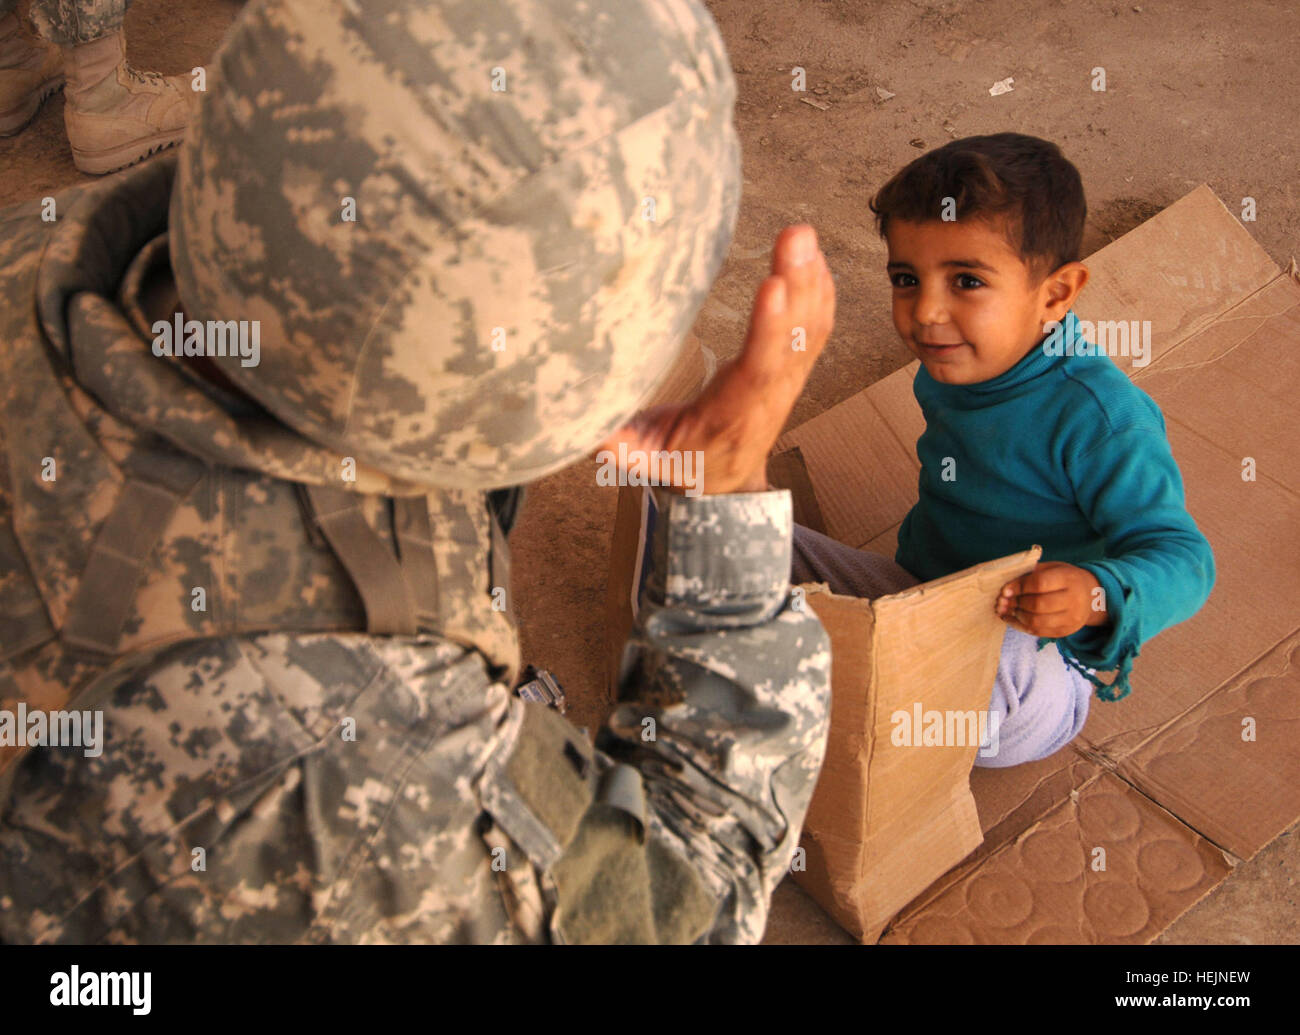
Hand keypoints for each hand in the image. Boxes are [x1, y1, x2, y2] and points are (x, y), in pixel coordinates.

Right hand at [597, 224, 834, 494]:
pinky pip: (819, 326)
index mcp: (733, 415)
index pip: (757, 371)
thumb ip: (615, 442)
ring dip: (810, 278)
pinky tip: (814, 254)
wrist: (725, 482)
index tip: (772, 287)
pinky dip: (820, 288)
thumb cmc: (682, 464)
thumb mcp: (643, 460)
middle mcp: (770, 395)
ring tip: (801, 233)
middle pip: (793, 339)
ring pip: (810, 327)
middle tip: (795, 236)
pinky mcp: (795, 367)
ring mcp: (788, 380)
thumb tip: (580, 417)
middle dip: (797, 285)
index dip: (769, 331)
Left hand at [996, 561, 1108, 637]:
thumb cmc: (1065, 579)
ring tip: (1008, 609)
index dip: (1019, 587)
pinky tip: (1012, 618)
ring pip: (1036, 621)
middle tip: (1005, 600)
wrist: (1091, 596)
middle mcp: (1074, 600)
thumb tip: (1007, 589)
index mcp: (1069, 579)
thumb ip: (1031, 574)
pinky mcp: (1065, 631)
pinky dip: (1020, 626)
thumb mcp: (1052, 568)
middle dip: (1016, 603)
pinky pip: (1038, 632)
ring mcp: (1071, 618)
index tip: (1005, 589)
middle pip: (1037, 605)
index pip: (1040, 584)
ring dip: (1017, 616)